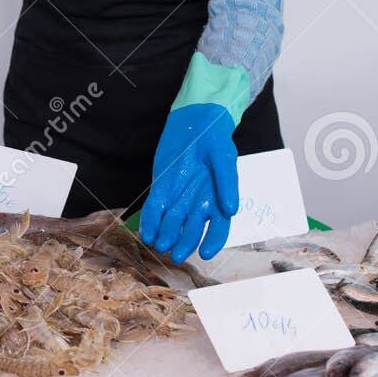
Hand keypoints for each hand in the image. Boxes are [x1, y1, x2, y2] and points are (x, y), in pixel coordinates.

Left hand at [139, 103, 239, 261]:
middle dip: (184, 243)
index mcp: (218, 200)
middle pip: (192, 229)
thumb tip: (231, 210)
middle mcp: (198, 203)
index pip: (219, 228)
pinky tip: (146, 233)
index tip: (205, 254)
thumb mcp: (224, 158)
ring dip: (166, 235)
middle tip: (176, 254)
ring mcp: (179, 197)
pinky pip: (154, 209)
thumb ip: (227, 184)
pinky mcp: (161, 189)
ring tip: (159, 245)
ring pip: (172, 222)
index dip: (213, 242)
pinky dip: (150, 222)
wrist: (195, 122)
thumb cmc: (215, 140)